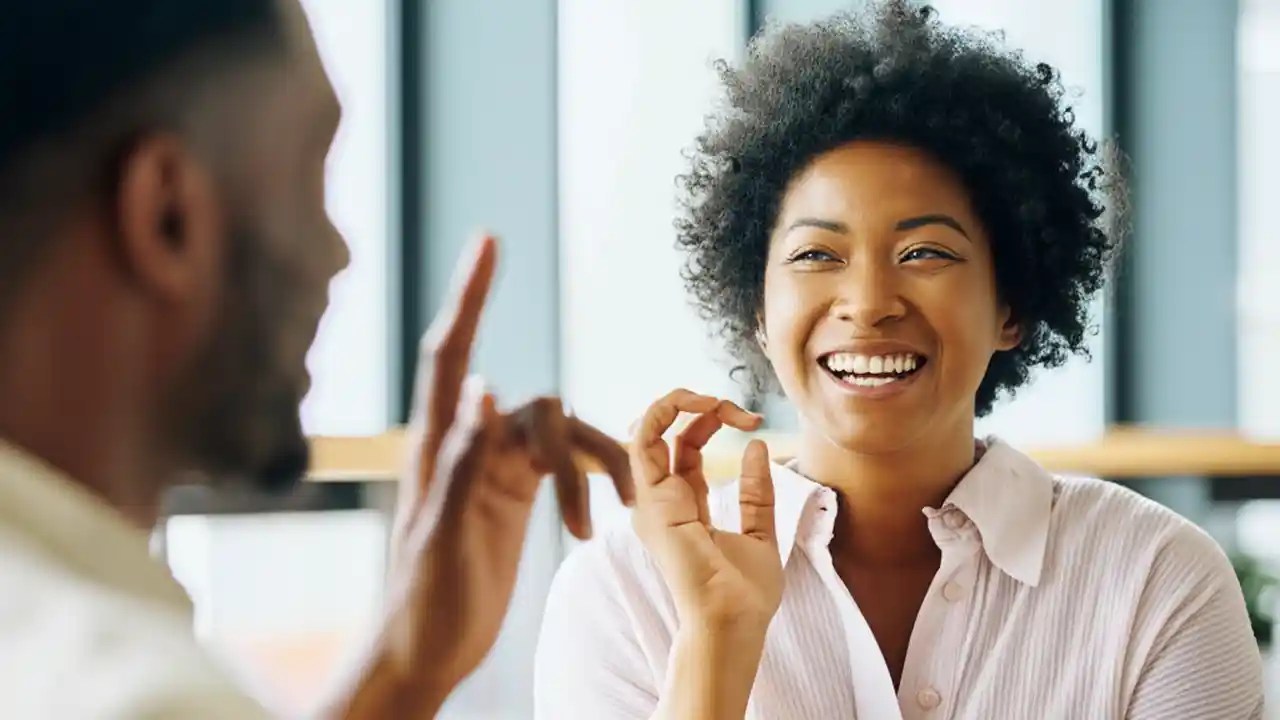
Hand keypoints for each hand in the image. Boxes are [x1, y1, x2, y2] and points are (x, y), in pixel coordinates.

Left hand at [320, 236, 633, 718]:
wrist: (426, 651)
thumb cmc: (421, 603)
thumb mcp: (442, 536)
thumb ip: (461, 461)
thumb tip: (486, 385)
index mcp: (437, 445)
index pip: (452, 352)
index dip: (471, 295)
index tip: (489, 240)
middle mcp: (467, 444)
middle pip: (536, 410)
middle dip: (573, 458)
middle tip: (581, 523)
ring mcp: (495, 466)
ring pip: (562, 437)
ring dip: (590, 476)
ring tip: (598, 531)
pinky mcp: (517, 491)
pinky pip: (569, 465)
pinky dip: (591, 485)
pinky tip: (594, 528)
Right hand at [630, 389, 782, 631]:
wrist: (733, 620)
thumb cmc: (745, 594)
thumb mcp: (760, 530)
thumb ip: (756, 491)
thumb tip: (757, 446)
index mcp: (684, 505)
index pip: (686, 446)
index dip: (713, 422)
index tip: (752, 421)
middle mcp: (661, 500)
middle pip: (666, 433)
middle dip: (699, 407)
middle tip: (738, 409)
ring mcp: (652, 500)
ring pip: (647, 430)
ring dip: (679, 402)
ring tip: (718, 400)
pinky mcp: (652, 500)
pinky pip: (643, 442)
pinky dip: (665, 413)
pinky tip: (699, 404)